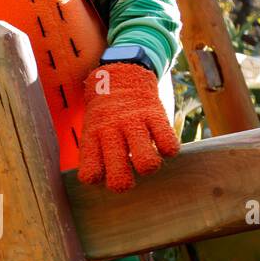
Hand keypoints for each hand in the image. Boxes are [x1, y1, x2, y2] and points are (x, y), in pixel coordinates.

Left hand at [77, 63, 179, 192]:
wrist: (121, 77)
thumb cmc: (106, 115)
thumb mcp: (92, 129)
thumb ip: (96, 154)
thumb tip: (100, 182)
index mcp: (93, 137)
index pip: (90, 171)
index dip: (97, 177)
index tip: (101, 174)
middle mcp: (112, 131)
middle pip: (119, 174)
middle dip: (124, 183)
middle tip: (127, 178)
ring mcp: (134, 123)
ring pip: (147, 162)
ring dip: (149, 166)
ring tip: (146, 160)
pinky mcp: (155, 115)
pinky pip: (168, 144)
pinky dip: (169, 150)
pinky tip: (162, 145)